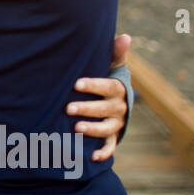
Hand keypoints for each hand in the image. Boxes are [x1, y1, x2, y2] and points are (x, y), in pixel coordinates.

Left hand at [67, 33, 131, 162]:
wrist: (117, 102)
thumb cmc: (108, 81)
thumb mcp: (112, 67)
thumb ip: (115, 53)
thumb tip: (125, 36)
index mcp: (118, 90)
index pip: (108, 87)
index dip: (94, 85)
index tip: (77, 83)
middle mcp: (120, 108)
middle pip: (105, 109)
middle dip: (87, 108)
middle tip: (68, 108)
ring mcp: (116, 123)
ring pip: (107, 128)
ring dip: (93, 129)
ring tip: (76, 128)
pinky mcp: (113, 137)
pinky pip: (111, 146)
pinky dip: (104, 153)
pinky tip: (93, 157)